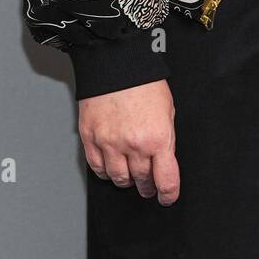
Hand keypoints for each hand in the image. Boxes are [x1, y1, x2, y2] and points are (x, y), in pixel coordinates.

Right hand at [79, 78, 178, 204]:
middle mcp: (133, 145)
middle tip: (149, 186)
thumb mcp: (168, 109)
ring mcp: (109, 144)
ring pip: (118, 178)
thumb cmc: (144, 81)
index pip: (165, 180)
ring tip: (130, 176)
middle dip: (148, 186)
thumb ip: (166, 137)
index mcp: (158, 138)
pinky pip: (98, 168)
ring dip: (127, 181)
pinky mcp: (90, 139)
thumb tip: (163, 159)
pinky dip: (106, 172)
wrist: (115, 62)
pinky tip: (111, 168)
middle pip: (142, 181)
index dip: (168, 194)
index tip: (167, 197)